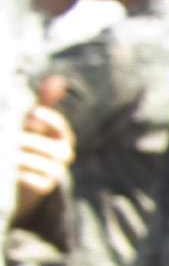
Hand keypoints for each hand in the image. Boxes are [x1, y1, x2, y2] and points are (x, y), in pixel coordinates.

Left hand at [7, 98, 63, 217]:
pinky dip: (24, 176)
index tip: (32, 112)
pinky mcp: (43, 188)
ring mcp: (54, 172)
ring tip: (8, 153)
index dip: (50, 120)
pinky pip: (37, 183)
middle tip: (11, 137)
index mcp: (62, 137)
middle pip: (55, 150)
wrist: (27, 174)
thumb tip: (57, 77)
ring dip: (25, 158)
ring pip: (45, 166)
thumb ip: (46, 101)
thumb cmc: (33, 140)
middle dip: (33, 142)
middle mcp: (63, 155)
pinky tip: (12, 170)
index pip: (62, 128)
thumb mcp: (37, 121)